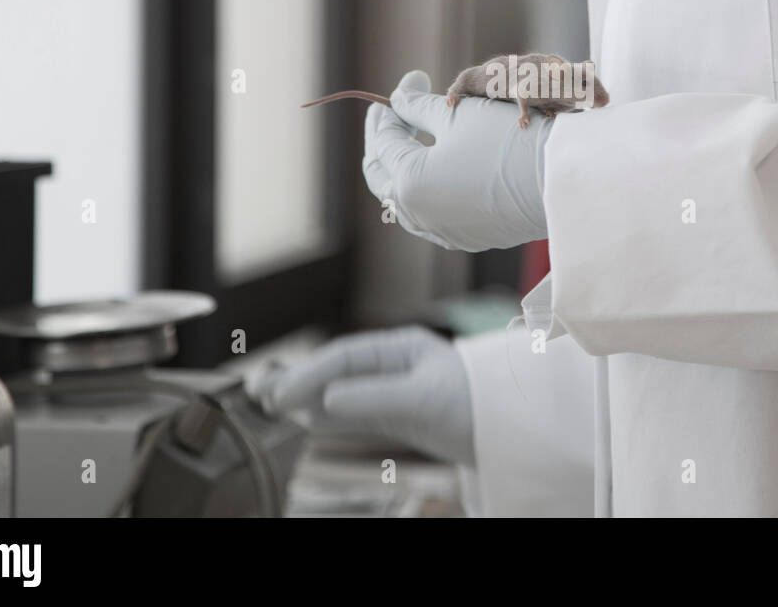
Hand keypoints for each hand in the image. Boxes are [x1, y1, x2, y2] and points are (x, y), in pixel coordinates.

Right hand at [247, 326, 474, 465]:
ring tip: (270, 403)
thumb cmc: (478, 404)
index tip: (284, 394)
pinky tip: (304, 420)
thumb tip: (323, 401)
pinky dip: (327, 416)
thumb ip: (373, 397)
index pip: (345, 356)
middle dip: (300, 381)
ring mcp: (394, 389)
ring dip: (307, 398)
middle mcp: (394, 364)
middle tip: (262, 397)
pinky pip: (354, 412)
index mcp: (402, 346)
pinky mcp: (398, 414)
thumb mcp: (424, 399)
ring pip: (341, 391)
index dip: (310, 373)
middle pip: (337, 370)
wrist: (515, 431)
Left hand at [362, 70, 550, 251]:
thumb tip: (399, 98)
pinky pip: (434, 214)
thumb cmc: (508, 141)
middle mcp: (419, 216)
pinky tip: (438, 171)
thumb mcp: (457, 115)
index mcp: (408, 184)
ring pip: (406, 201)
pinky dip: (428, 190)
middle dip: (386, 141)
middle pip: (384, 176)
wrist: (561, 180)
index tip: (407, 84)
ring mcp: (444, 231)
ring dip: (404, 168)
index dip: (389, 109)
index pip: (384, 141)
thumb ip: (419, 106)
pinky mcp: (469, 237)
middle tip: (396, 114)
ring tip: (413, 140)